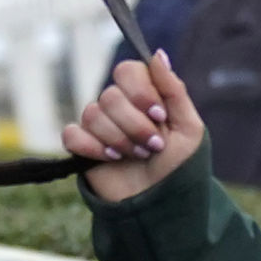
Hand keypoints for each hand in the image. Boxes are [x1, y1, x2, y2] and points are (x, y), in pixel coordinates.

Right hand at [61, 51, 204, 203]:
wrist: (161, 206)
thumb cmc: (180, 168)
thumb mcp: (189, 129)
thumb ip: (174, 90)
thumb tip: (158, 54)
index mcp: (144, 96)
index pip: (128, 71)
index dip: (140, 91)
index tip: (158, 115)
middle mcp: (119, 107)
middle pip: (109, 95)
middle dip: (134, 124)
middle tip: (153, 146)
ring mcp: (98, 126)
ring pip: (92, 114)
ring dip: (120, 140)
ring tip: (137, 157)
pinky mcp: (82, 147)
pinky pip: (72, 134)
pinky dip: (92, 147)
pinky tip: (111, 159)